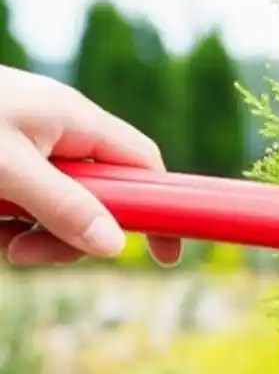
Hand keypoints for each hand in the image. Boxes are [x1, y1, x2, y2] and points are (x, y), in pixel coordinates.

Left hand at [0, 64, 179, 266]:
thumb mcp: (6, 171)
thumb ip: (62, 208)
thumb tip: (114, 246)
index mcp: (71, 117)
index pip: (141, 163)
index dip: (160, 206)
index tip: (166, 254)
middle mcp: (52, 129)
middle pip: (95, 195)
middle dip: (67, 234)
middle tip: (24, 256)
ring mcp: (20, 145)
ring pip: (51, 206)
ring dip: (27, 233)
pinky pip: (16, 203)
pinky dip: (2, 221)